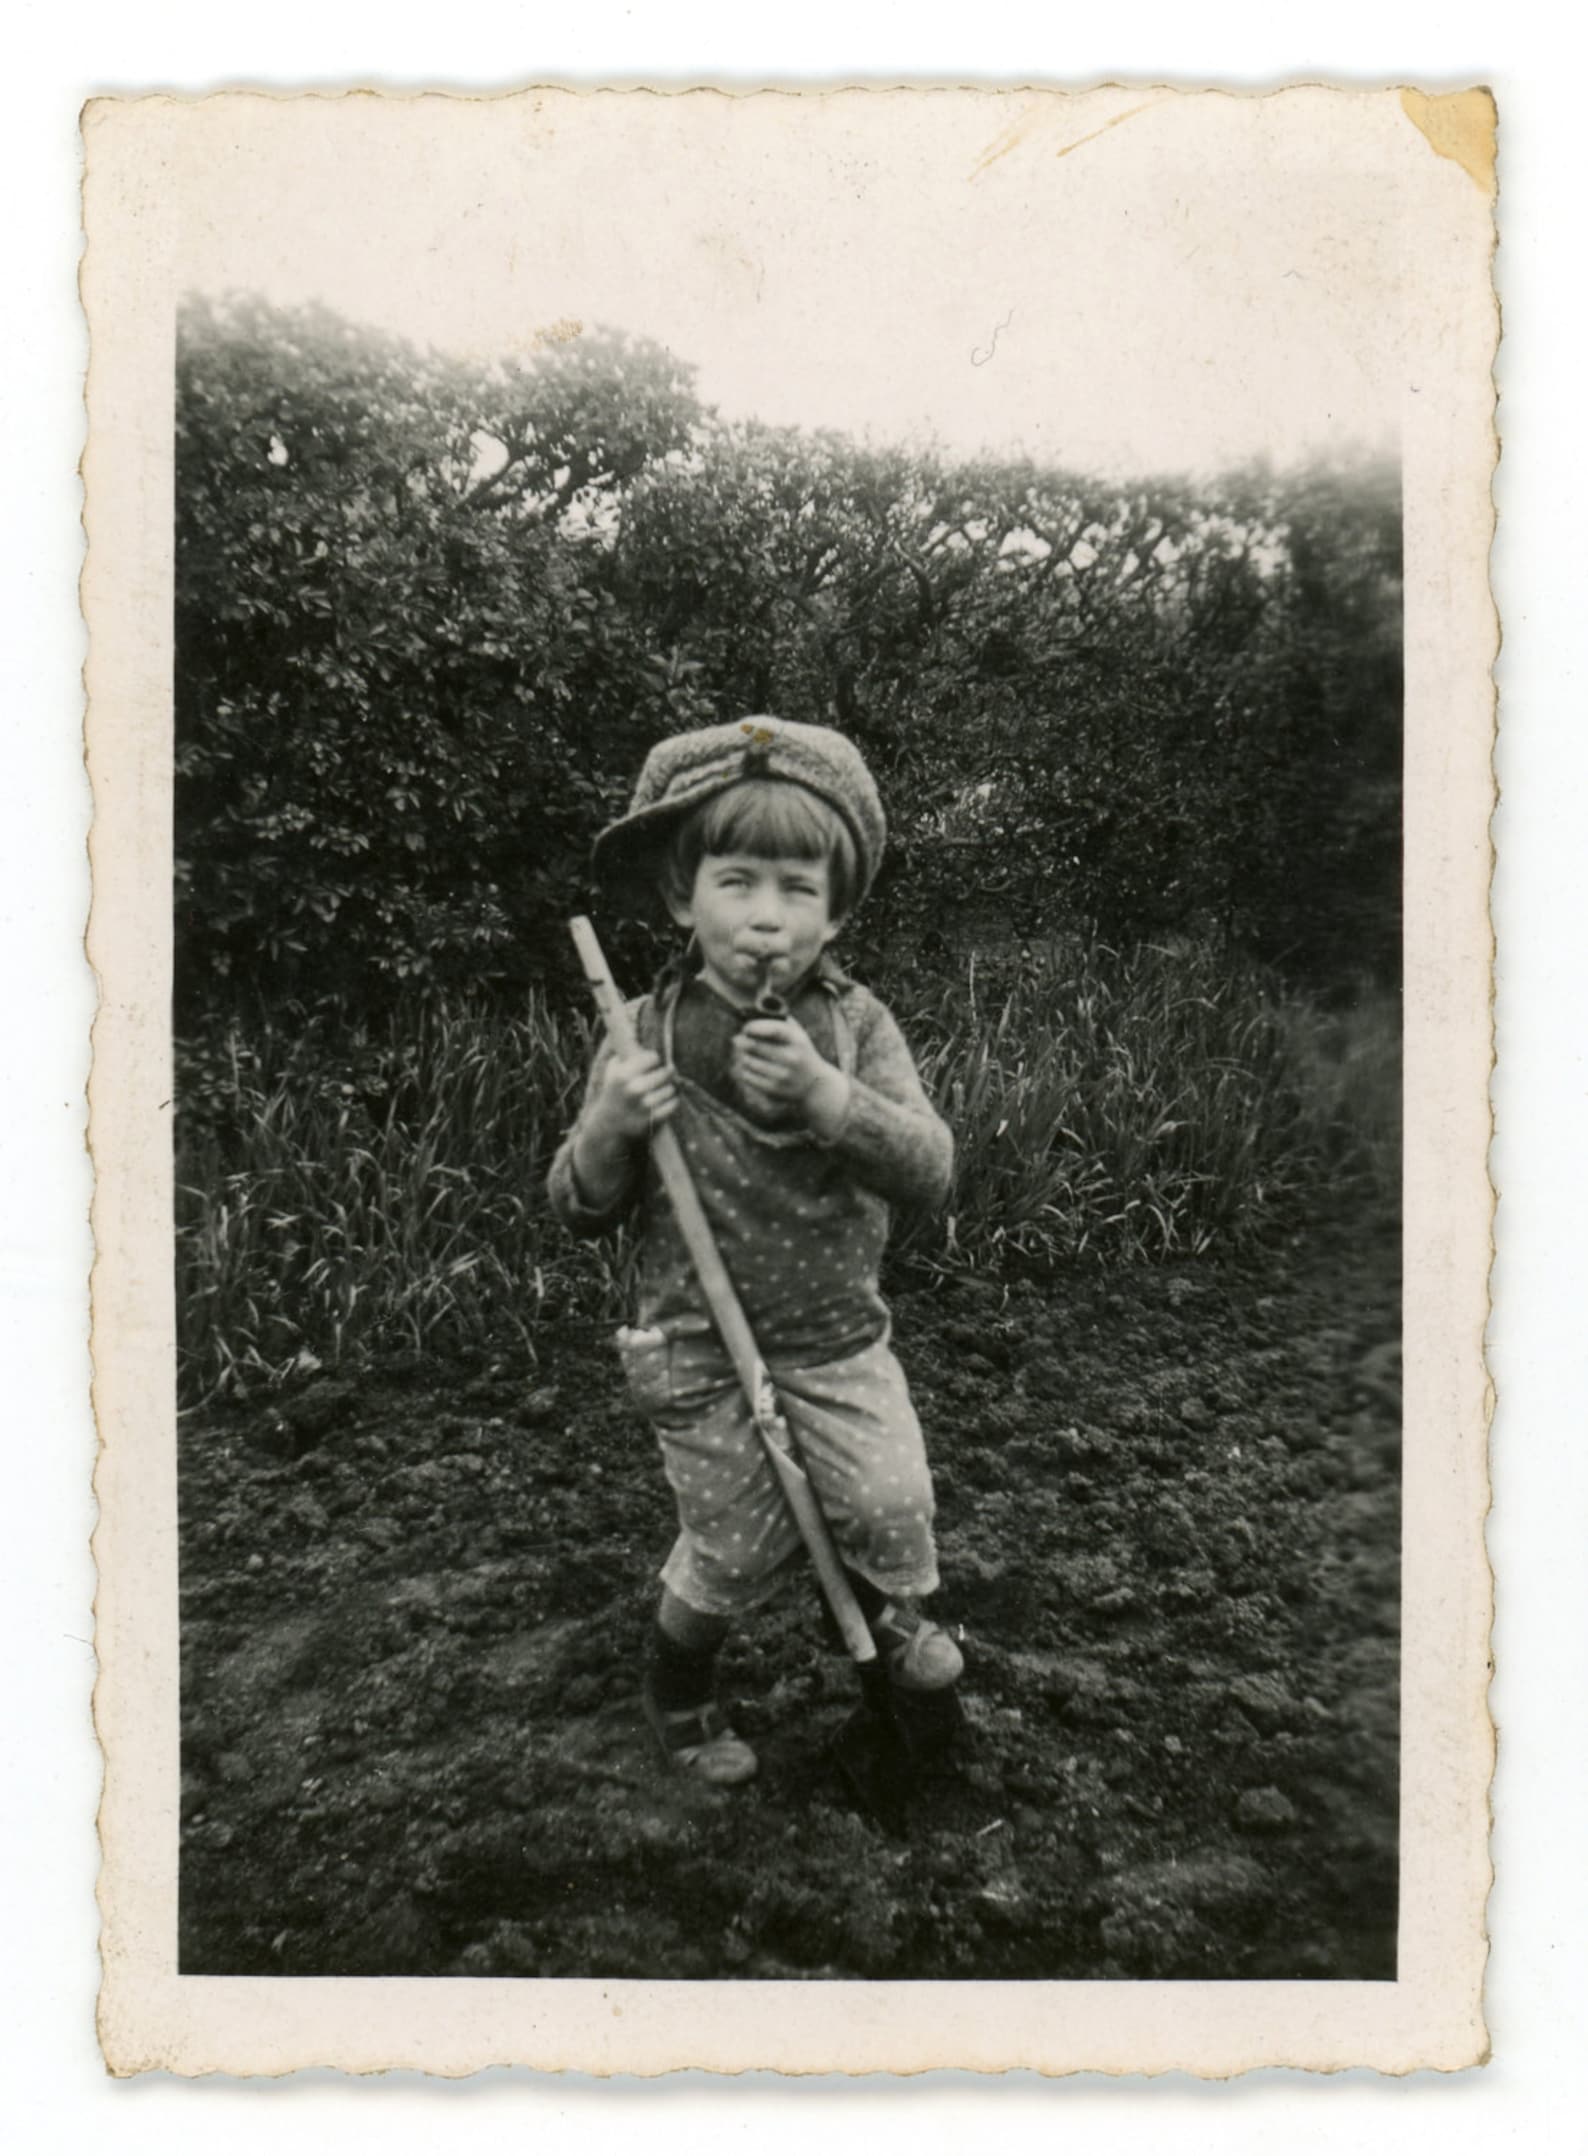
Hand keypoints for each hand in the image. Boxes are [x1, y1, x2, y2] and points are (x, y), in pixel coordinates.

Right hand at [589, 1047, 677, 1144]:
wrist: (608, 1126)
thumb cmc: (613, 1093)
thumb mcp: (612, 1070)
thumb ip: (626, 1053)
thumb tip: (640, 1033)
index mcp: (623, 1074)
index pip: (654, 1057)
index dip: (653, 1061)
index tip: (651, 1065)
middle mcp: (634, 1089)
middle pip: (666, 1072)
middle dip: (664, 1074)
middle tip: (659, 1078)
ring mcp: (645, 1105)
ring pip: (671, 1089)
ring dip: (668, 1089)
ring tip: (659, 1091)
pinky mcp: (653, 1120)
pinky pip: (674, 1104)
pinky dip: (671, 1102)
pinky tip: (663, 1102)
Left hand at [732, 1018, 849, 1135]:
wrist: (814, 1084)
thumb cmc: (800, 1052)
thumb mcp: (798, 1034)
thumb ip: (780, 1021)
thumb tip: (754, 1011)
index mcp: (797, 1040)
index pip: (771, 1029)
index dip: (753, 1026)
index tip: (745, 1028)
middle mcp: (791, 1057)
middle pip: (754, 1045)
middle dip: (741, 1041)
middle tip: (737, 1040)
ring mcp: (782, 1074)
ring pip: (748, 1061)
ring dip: (741, 1055)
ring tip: (742, 1053)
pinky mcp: (774, 1088)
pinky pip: (748, 1076)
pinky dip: (743, 1070)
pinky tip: (746, 1066)